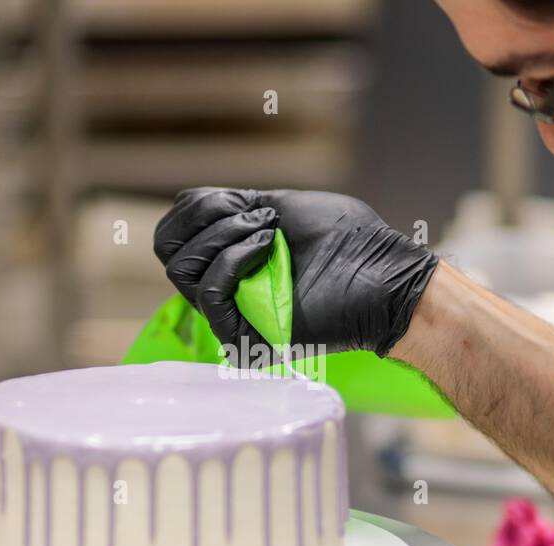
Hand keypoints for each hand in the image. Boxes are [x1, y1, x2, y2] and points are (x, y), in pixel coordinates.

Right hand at [152, 187, 439, 355]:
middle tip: (256, 217)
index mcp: (231, 257)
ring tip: (268, 233)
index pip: (174, 232)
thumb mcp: (282, 205)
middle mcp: (226, 286)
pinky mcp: (245, 335)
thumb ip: (233, 205)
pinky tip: (268, 248)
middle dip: (204, 218)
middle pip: (168, 250)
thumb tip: (191, 208)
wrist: (385, 275)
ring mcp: (233, 313)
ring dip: (222, 236)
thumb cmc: (349, 241)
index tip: (242, 202)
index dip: (196, 208)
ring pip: (182, 270)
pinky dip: (233, 260)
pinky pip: (209, 293)